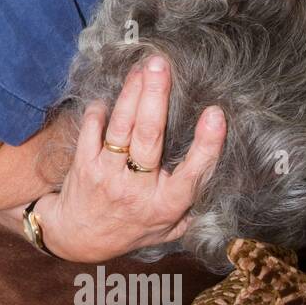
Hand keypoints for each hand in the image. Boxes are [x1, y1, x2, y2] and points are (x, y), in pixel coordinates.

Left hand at [31, 55, 224, 261]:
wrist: (78, 238)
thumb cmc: (130, 227)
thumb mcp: (168, 229)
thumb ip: (192, 206)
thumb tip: (227, 179)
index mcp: (166, 204)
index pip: (192, 174)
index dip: (206, 144)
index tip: (215, 114)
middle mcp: (137, 190)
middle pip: (149, 138)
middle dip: (155, 97)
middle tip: (162, 66)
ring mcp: (108, 176)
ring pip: (121, 129)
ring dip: (131, 94)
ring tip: (142, 68)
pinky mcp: (84, 166)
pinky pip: (91, 130)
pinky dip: (99, 110)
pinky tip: (108, 95)